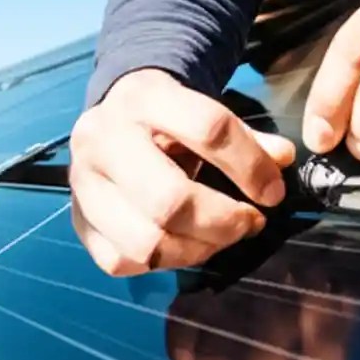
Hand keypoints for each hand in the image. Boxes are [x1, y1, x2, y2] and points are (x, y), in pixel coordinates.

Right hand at [69, 68, 295, 276]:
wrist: (111, 117)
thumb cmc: (168, 118)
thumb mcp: (204, 112)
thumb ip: (248, 138)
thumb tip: (282, 160)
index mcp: (145, 98)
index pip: (209, 129)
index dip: (250, 166)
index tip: (272, 191)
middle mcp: (104, 140)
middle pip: (170, 200)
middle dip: (223, 221)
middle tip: (249, 222)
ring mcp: (84, 185)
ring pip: (146, 241)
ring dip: (198, 249)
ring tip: (221, 237)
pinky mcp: (78, 221)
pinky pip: (123, 261)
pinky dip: (163, 262)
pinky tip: (186, 245)